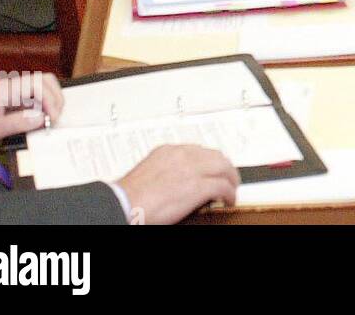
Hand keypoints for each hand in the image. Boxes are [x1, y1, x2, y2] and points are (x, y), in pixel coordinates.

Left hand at [0, 73, 63, 146]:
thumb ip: (16, 123)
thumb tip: (41, 118)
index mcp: (6, 89)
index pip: (38, 85)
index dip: (50, 100)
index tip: (53, 118)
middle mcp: (13, 86)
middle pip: (45, 80)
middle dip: (56, 98)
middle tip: (55, 117)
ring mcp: (17, 91)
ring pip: (45, 86)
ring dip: (53, 101)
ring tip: (51, 118)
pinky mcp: (19, 99)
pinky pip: (40, 97)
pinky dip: (47, 106)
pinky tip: (43, 120)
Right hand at [116, 145, 239, 224]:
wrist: (122, 204)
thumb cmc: (129, 196)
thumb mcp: (149, 173)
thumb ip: (167, 170)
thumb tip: (179, 180)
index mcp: (168, 151)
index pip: (199, 150)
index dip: (210, 161)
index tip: (213, 168)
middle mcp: (182, 155)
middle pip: (216, 156)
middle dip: (224, 167)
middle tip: (228, 177)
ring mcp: (191, 170)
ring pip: (224, 167)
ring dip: (231, 178)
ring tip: (232, 188)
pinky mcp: (197, 186)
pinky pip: (223, 186)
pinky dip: (229, 193)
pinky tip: (229, 200)